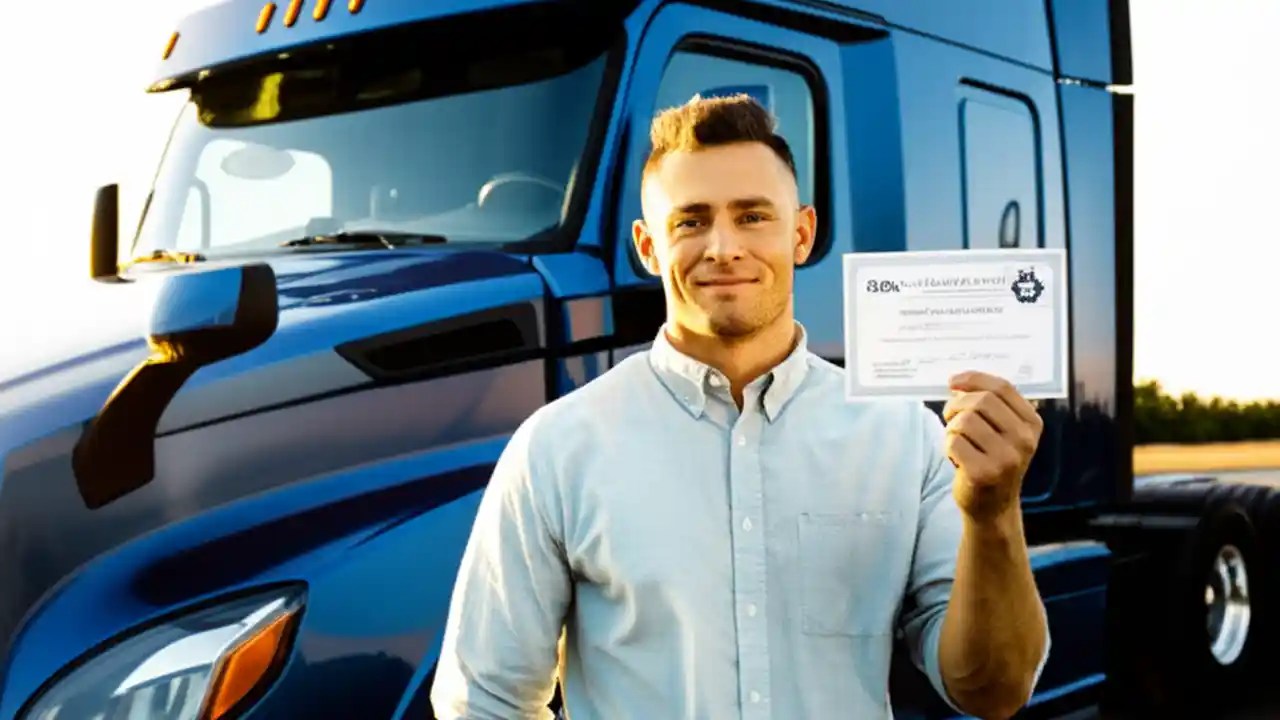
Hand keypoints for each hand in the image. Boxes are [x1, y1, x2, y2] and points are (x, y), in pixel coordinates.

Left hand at [942, 371, 1043, 523]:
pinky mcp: (984, 473)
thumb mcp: (1001, 431)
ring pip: (964, 421)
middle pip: (981, 401)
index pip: (1002, 388)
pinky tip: (957, 458)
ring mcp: (1006, 458)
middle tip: (950, 417)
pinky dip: (947, 447)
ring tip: (957, 442)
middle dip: (957, 405)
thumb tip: (957, 383)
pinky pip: (953, 442)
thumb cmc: (992, 461)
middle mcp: (1023, 440)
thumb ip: (986, 404)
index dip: (974, 379)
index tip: (953, 381)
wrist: (993, 507)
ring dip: (951, 428)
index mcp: (1031, 424)